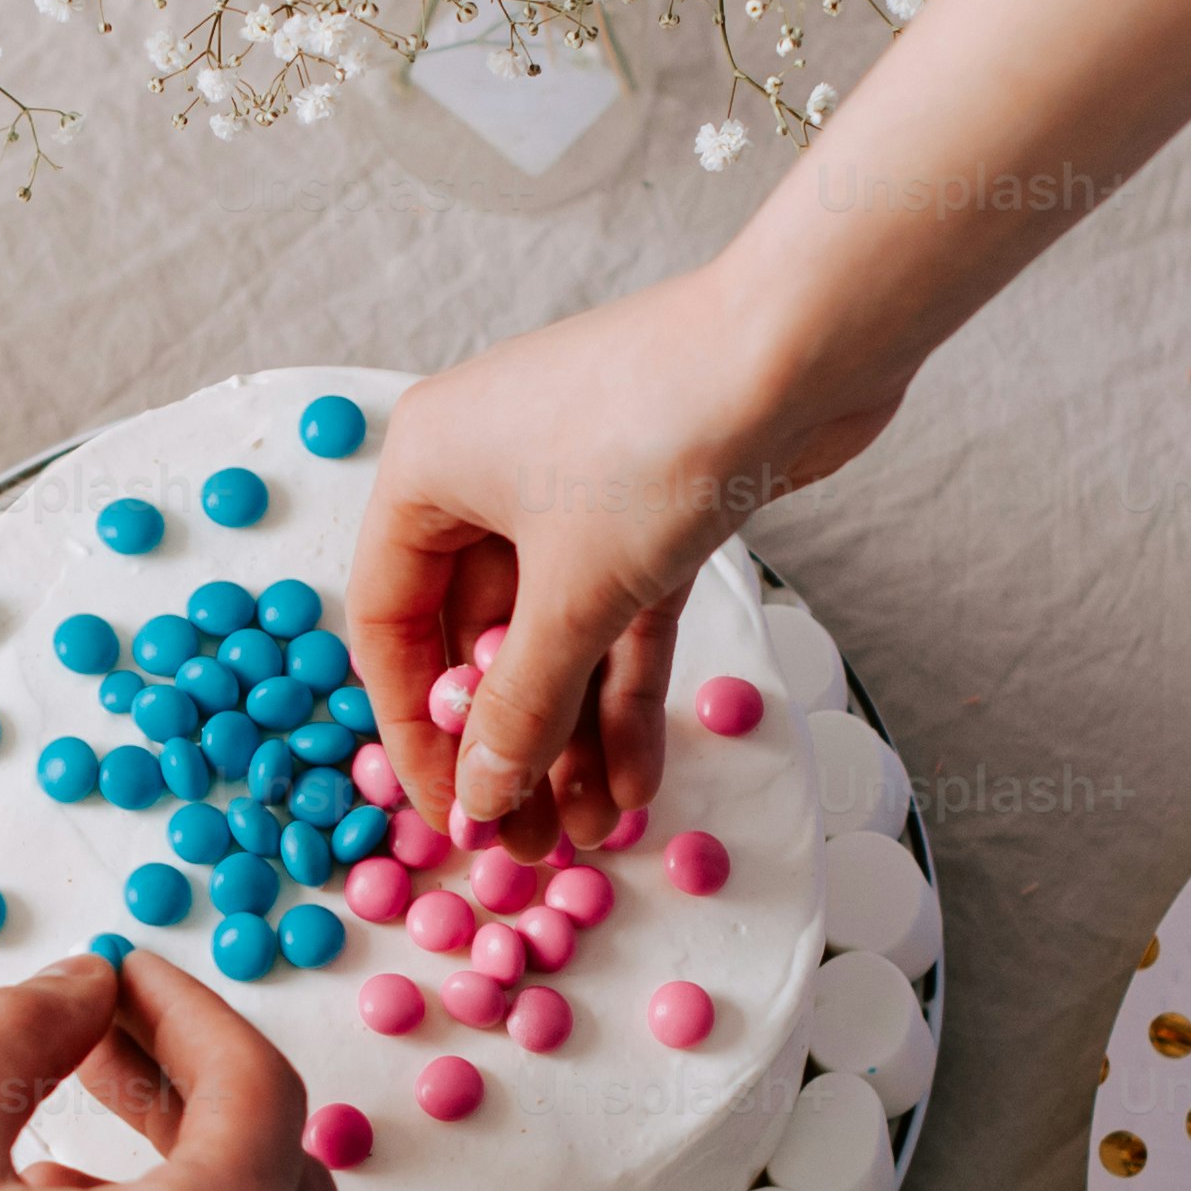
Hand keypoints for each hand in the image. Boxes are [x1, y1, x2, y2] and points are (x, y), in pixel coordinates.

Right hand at [349, 256, 873, 846]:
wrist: (801, 345)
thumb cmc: (655, 441)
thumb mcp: (573, 595)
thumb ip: (518, 706)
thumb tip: (479, 800)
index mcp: (426, 467)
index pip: (388, 624)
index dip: (413, 730)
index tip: (449, 814)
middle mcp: (485, 472)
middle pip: (476, 640)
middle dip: (508, 745)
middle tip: (528, 844)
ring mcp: (571, 488)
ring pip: (555, 637)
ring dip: (570, 734)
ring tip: (594, 832)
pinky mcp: (650, 506)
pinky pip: (618, 616)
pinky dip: (624, 691)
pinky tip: (636, 777)